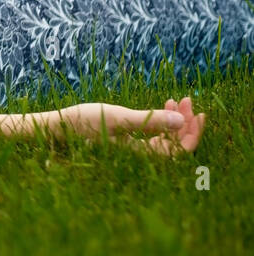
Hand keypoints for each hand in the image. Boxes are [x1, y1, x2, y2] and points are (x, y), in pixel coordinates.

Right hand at [57, 97, 203, 154]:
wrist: (59, 127)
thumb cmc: (84, 123)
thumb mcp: (118, 118)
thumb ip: (150, 120)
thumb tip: (182, 122)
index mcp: (140, 155)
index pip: (178, 151)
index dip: (192, 135)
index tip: (198, 114)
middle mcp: (140, 155)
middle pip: (175, 144)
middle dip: (186, 123)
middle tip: (188, 100)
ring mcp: (134, 147)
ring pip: (166, 137)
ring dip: (175, 120)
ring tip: (177, 100)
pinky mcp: (127, 139)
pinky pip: (155, 133)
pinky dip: (162, 120)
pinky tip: (163, 105)